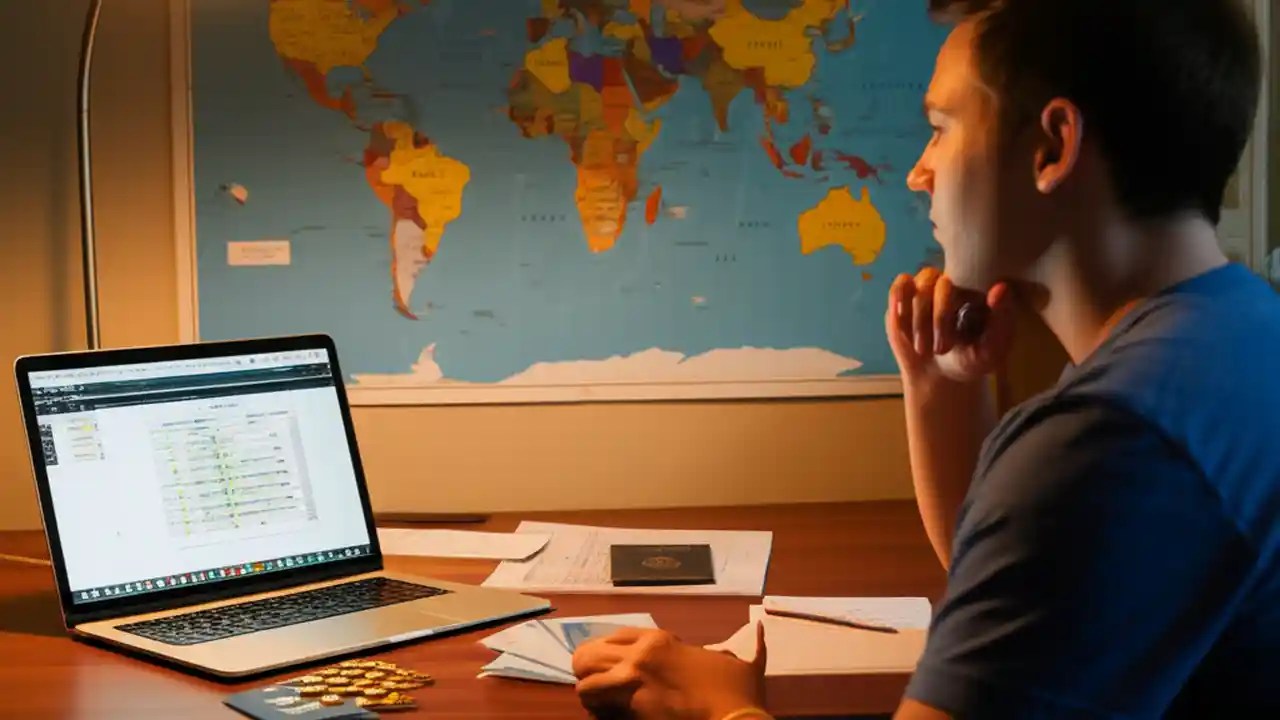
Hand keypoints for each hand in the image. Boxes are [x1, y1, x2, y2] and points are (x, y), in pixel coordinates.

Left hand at [572, 625, 767, 719]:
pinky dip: (597, 714)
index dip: (609, 650)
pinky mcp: (629, 711)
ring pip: (585, 682)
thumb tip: (760, 629)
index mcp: (661, 641)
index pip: (614, 636)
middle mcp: (639, 656)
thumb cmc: (737, 692)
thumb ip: (745, 645)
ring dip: (590, 694)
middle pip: (588, 653)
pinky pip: (596, 710)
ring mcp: (631, 684)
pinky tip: (607, 718)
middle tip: (597, 684)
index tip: (615, 664)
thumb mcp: (737, 662)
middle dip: (587, 669)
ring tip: (599, 704)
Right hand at [885, 267, 1015, 384]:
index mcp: (978, 288)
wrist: (940, 376)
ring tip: (922, 349)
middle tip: (941, 350)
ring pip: (919, 286)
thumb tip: (1001, 287)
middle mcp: (952, 282)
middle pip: (940, 283)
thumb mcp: (993, 348)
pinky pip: (898, 289)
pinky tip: (903, 322)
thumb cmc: (971, 360)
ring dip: (919, 320)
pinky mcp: (903, 298)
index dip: (963, 298)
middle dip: (939, 318)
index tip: (964, 325)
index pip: (970, 274)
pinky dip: (899, 302)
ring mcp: (926, 288)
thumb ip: (1003, 319)